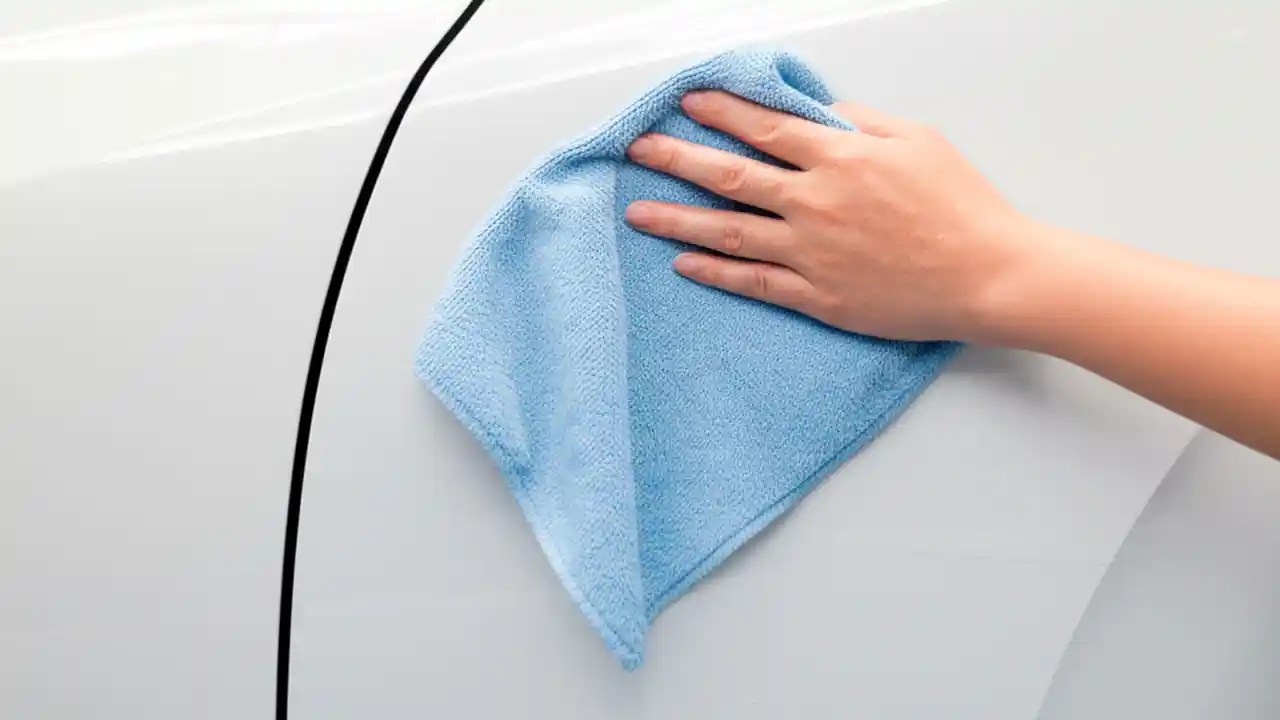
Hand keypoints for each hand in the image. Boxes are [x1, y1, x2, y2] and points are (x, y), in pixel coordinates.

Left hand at [624, 90, 1038, 342]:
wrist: (989, 275)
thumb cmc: (962, 205)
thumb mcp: (917, 139)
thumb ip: (860, 121)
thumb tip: (818, 110)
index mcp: (840, 157)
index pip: (764, 127)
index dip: (720, 112)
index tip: (685, 103)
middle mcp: (815, 202)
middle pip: (730, 176)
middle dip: (677, 159)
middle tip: (638, 151)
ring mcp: (812, 252)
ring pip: (729, 231)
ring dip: (677, 219)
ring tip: (637, 212)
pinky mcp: (818, 296)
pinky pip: (754, 282)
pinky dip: (714, 273)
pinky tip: (682, 263)